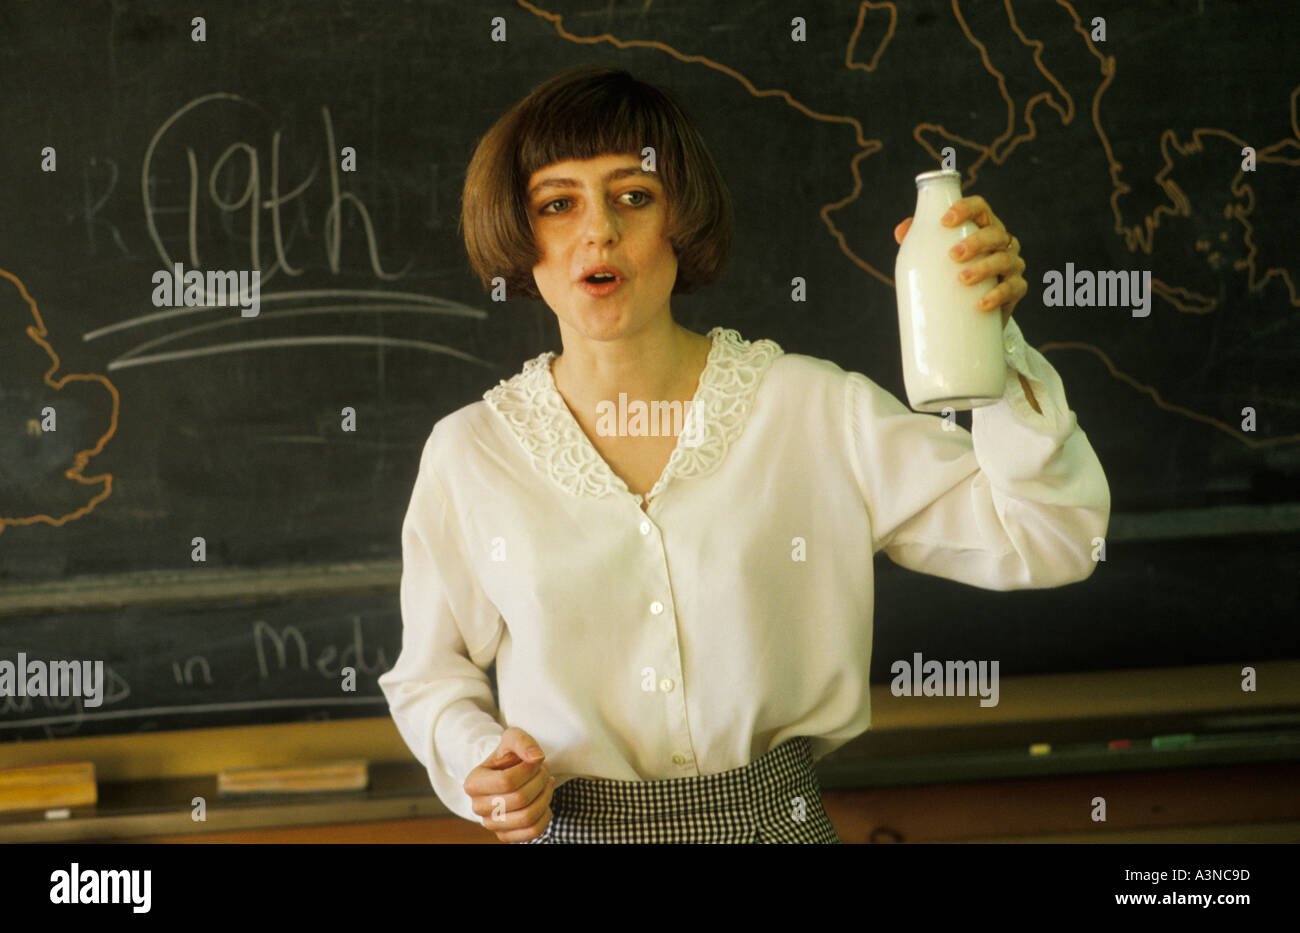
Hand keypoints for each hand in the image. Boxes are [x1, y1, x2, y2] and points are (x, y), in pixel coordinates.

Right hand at [463, 726, 554, 842]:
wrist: (506, 773)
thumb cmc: (508, 756)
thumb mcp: (512, 738)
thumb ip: (523, 741)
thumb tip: (537, 757)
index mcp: (473, 783)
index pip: (506, 781)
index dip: (529, 770)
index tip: (537, 761)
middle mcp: (477, 807)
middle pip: (519, 799)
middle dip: (540, 781)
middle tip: (544, 771)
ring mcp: (490, 824)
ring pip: (528, 817)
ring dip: (545, 797)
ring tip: (546, 783)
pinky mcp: (505, 836)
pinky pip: (533, 832)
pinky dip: (545, 815)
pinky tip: (543, 800)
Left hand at [893, 195, 1027, 327]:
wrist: (972, 309)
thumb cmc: (951, 272)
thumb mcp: (934, 254)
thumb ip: (918, 240)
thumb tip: (901, 232)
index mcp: (983, 226)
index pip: (980, 207)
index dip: (965, 209)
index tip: (945, 221)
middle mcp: (1001, 242)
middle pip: (994, 234)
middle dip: (975, 242)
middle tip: (952, 255)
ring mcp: (1012, 265)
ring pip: (1004, 260)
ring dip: (984, 268)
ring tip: (962, 278)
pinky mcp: (1016, 289)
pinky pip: (1012, 289)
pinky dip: (997, 295)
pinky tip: (980, 303)